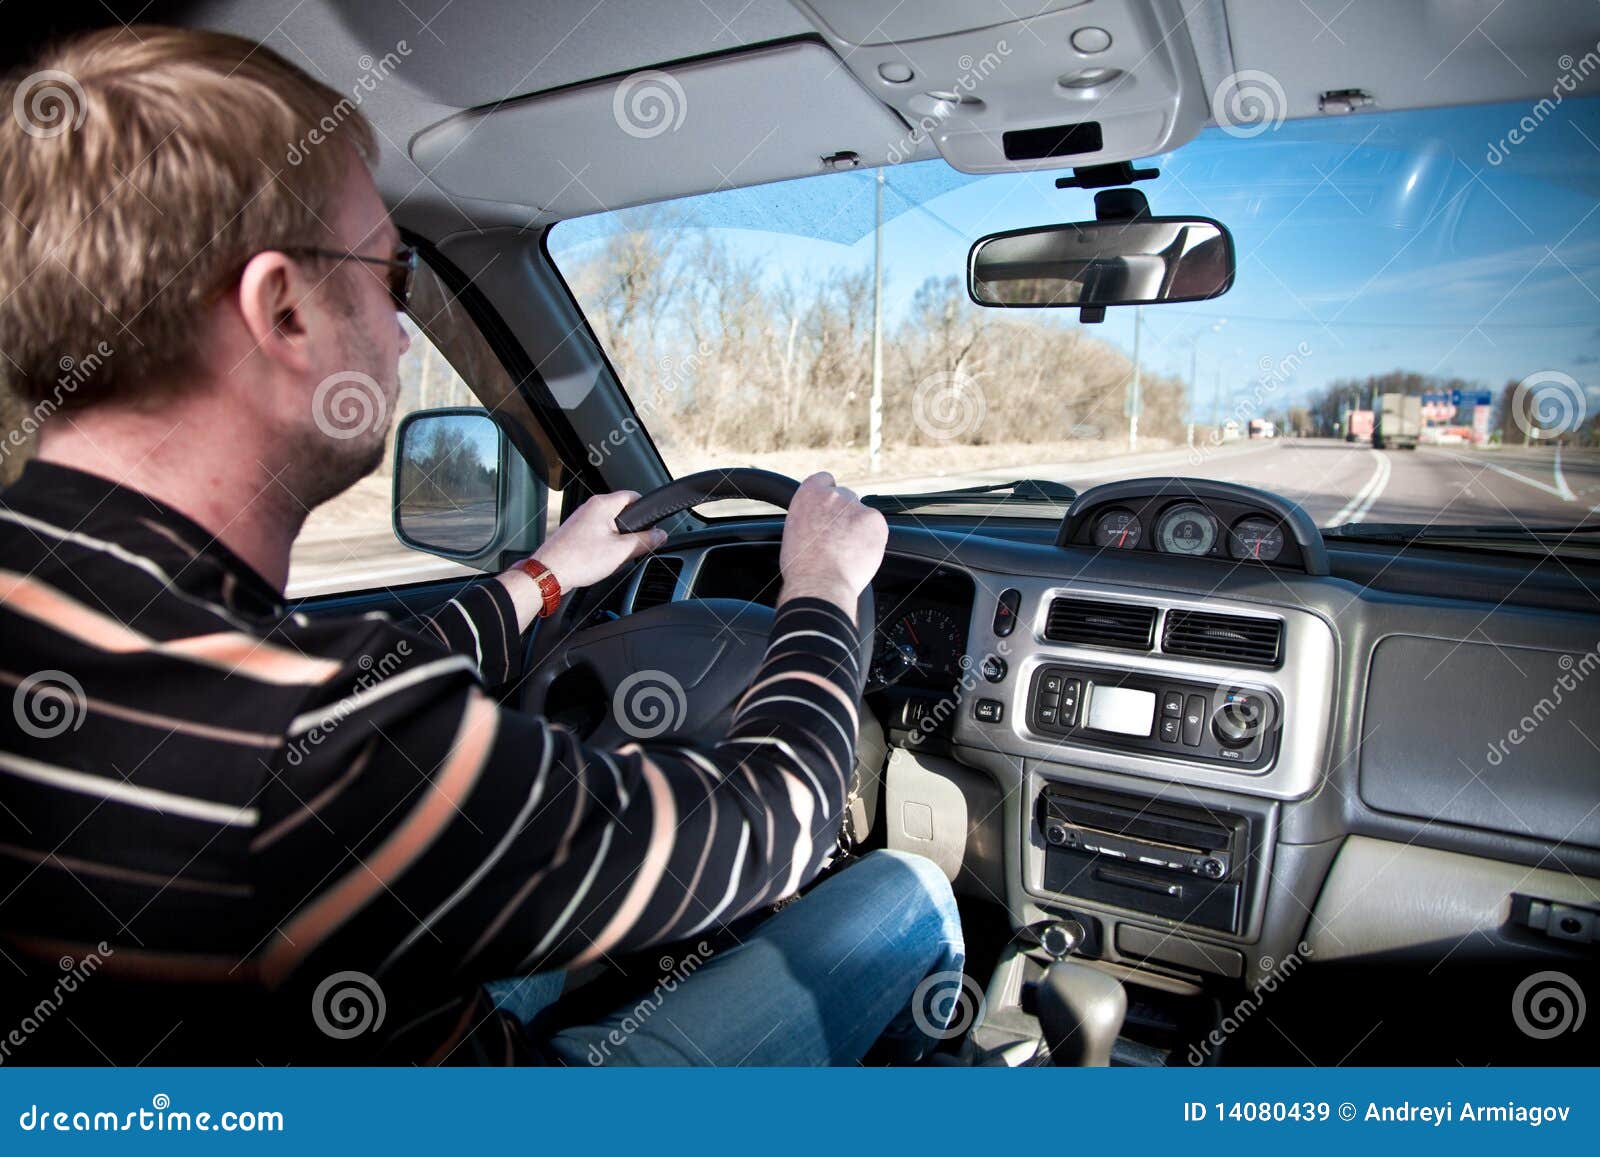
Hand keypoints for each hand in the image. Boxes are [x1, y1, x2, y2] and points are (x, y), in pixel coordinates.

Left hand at [522, 490, 665, 591]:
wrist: (548, 573)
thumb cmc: (578, 559)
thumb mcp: (621, 551)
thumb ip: (645, 541)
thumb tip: (660, 535)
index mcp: (602, 504)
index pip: (633, 496)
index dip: (646, 511)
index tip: (652, 526)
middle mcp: (590, 508)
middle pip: (622, 513)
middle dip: (631, 531)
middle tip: (632, 548)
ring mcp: (581, 520)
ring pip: (610, 526)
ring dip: (617, 541)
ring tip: (613, 557)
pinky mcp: (575, 533)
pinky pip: (598, 535)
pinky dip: (604, 546)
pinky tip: (601, 561)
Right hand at [778, 472, 886, 617]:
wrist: (819, 583)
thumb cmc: (802, 567)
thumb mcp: (793, 532)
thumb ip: (808, 518)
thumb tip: (816, 522)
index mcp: (809, 494)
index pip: (825, 480)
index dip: (828, 495)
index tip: (829, 509)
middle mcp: (833, 495)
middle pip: (846, 497)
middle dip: (845, 514)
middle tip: (839, 539)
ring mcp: (856, 506)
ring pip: (862, 514)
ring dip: (859, 528)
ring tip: (847, 553)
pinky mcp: (875, 520)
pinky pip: (876, 528)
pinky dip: (872, 540)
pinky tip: (859, 555)